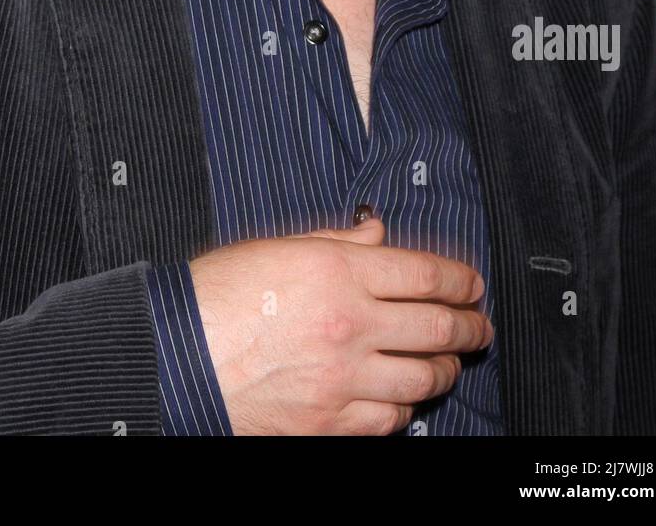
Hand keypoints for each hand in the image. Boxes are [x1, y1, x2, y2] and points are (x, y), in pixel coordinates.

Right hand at [189, 216, 491, 435]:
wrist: (176, 357)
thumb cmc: (219, 296)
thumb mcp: (278, 248)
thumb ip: (336, 241)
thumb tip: (378, 233)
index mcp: (338, 272)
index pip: (425, 274)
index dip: (460, 279)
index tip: (472, 284)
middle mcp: (349, 324)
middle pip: (436, 327)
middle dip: (469, 326)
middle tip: (478, 324)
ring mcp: (342, 378)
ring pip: (423, 378)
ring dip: (446, 368)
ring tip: (450, 361)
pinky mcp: (329, 422)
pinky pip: (390, 419)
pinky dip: (408, 408)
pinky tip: (408, 397)